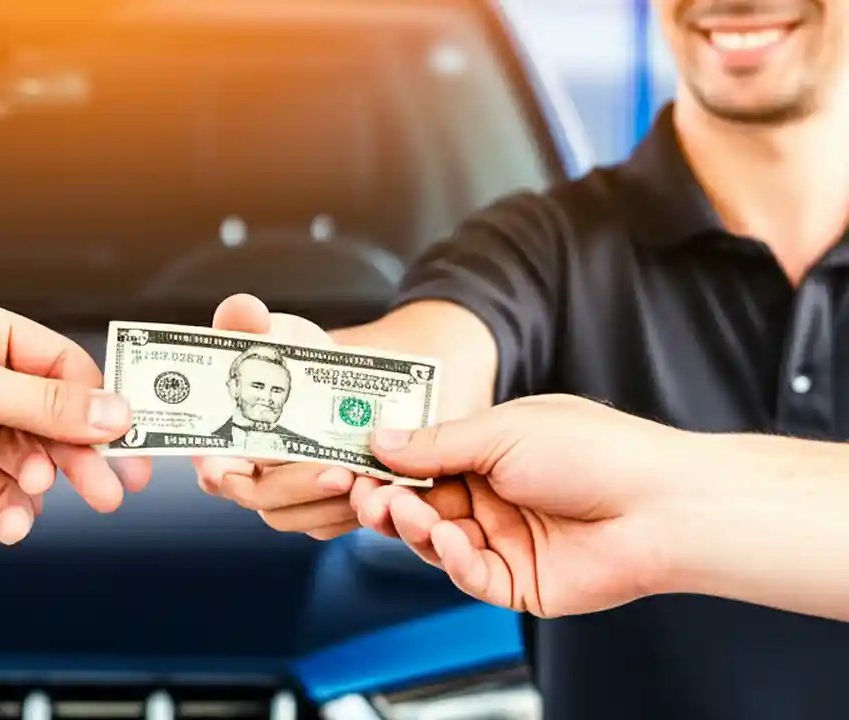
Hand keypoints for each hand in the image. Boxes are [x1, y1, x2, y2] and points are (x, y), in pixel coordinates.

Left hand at [0, 294, 150, 543]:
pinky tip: (11, 525)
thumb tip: (116, 414)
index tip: (127, 437)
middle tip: (112, 488)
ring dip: (40, 483)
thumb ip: (47, 407)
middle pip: (53, 418)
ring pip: (30, 458)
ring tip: (36, 497)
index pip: (62, 367)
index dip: (97, 403)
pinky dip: (10, 509)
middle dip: (79, 454)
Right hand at [193, 294, 376, 539]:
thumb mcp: (272, 332)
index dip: (227, 474)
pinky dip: (356, 508)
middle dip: (297, 487)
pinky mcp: (319, 510)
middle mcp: (246, 478)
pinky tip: (380, 487)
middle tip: (338, 470)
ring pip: (300, 517)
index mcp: (220, 440)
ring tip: (366, 477)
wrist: (340, 376)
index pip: (212, 470)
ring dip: (332, 503)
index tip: (259, 460)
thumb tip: (244, 311)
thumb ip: (246, 321)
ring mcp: (284, 500)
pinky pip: (332, 522)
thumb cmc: (291, 356)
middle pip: (261, 498)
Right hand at [355, 395, 687, 616]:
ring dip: (414, 527)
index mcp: (489, 453)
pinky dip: (453, 559)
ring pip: (435, 542)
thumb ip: (437, 443)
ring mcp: (503, 541)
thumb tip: (379, 440)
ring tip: (405, 512)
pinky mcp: (517, 582)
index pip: (420, 461)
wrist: (662, 505)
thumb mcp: (504, 431)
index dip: (385, 464)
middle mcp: (492, 498)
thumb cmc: (597, 452)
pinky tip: (452, 539)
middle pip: (419, 504)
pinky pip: (469, 575)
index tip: (350, 462)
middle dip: (387, 500)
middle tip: (364, 494)